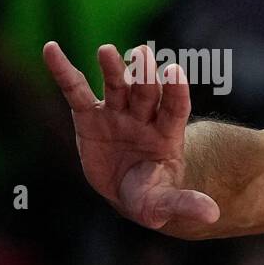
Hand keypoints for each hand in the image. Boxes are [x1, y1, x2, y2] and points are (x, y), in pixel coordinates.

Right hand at [43, 42, 219, 229]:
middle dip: (144, 75)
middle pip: (146, 93)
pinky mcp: (89, 117)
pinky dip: (63, 71)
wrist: (126, 193)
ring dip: (112, 69)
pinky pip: (75, 91)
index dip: (175, 91)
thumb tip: (212, 215)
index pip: (175, 109)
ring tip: (107, 51)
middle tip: (143, 54)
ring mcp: (117, 114)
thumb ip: (184, 204)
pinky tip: (51, 49)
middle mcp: (144, 118)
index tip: (175, 71)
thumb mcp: (163, 204)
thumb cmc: (150, 196)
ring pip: (116, 86)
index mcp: (167, 135)